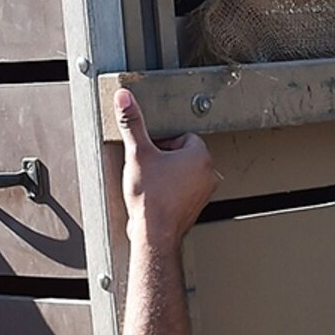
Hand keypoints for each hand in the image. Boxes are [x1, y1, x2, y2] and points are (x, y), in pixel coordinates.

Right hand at [115, 89, 214, 248]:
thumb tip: (125, 99)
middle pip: (182, 153)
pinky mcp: (196, 206)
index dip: (162, 143)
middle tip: (149, 169)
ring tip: (152, 184)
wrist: (154, 234)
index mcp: (200, 156)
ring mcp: (204, 192)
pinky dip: (170, 190)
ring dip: (167, 174)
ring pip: (182, 172)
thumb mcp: (137, 153)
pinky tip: (156, 196)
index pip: (182, 136)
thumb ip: (132, 123)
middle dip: (164, 158)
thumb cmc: (151, 198)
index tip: (150, 154)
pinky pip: (182, 189)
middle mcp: (208, 173)